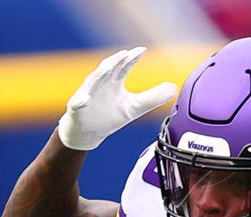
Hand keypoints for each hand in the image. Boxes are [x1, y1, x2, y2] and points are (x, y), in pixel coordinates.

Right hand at [57, 47, 175, 150]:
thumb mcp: (135, 107)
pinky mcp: (77, 108)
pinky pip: (78, 103)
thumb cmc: (110, 116)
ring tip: (108, 67)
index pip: (124, 67)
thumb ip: (153, 97)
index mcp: (114, 82)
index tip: (142, 50)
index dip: (132, 58)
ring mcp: (87, 94)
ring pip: (92, 82)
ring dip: (99, 74)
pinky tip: (84, 100)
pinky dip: (81, 101)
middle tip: (125, 53)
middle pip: (108, 69)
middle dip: (116, 61)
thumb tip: (173, 88)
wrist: (89, 132)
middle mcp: (101, 84)